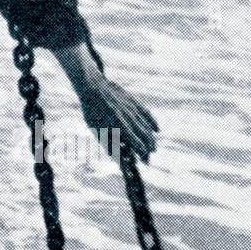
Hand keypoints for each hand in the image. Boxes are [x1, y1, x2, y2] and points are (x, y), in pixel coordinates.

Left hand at [57, 46, 158, 161]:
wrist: (92, 87)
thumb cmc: (92, 113)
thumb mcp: (98, 131)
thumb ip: (110, 145)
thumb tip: (120, 160)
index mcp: (119, 126)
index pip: (136, 143)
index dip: (142, 154)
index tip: (145, 162)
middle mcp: (128, 117)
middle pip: (145, 136)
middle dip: (148, 148)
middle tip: (148, 158)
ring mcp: (132, 109)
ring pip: (147, 126)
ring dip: (151, 139)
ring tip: (153, 148)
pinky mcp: (134, 101)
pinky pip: (147, 114)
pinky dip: (153, 123)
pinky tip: (157, 130)